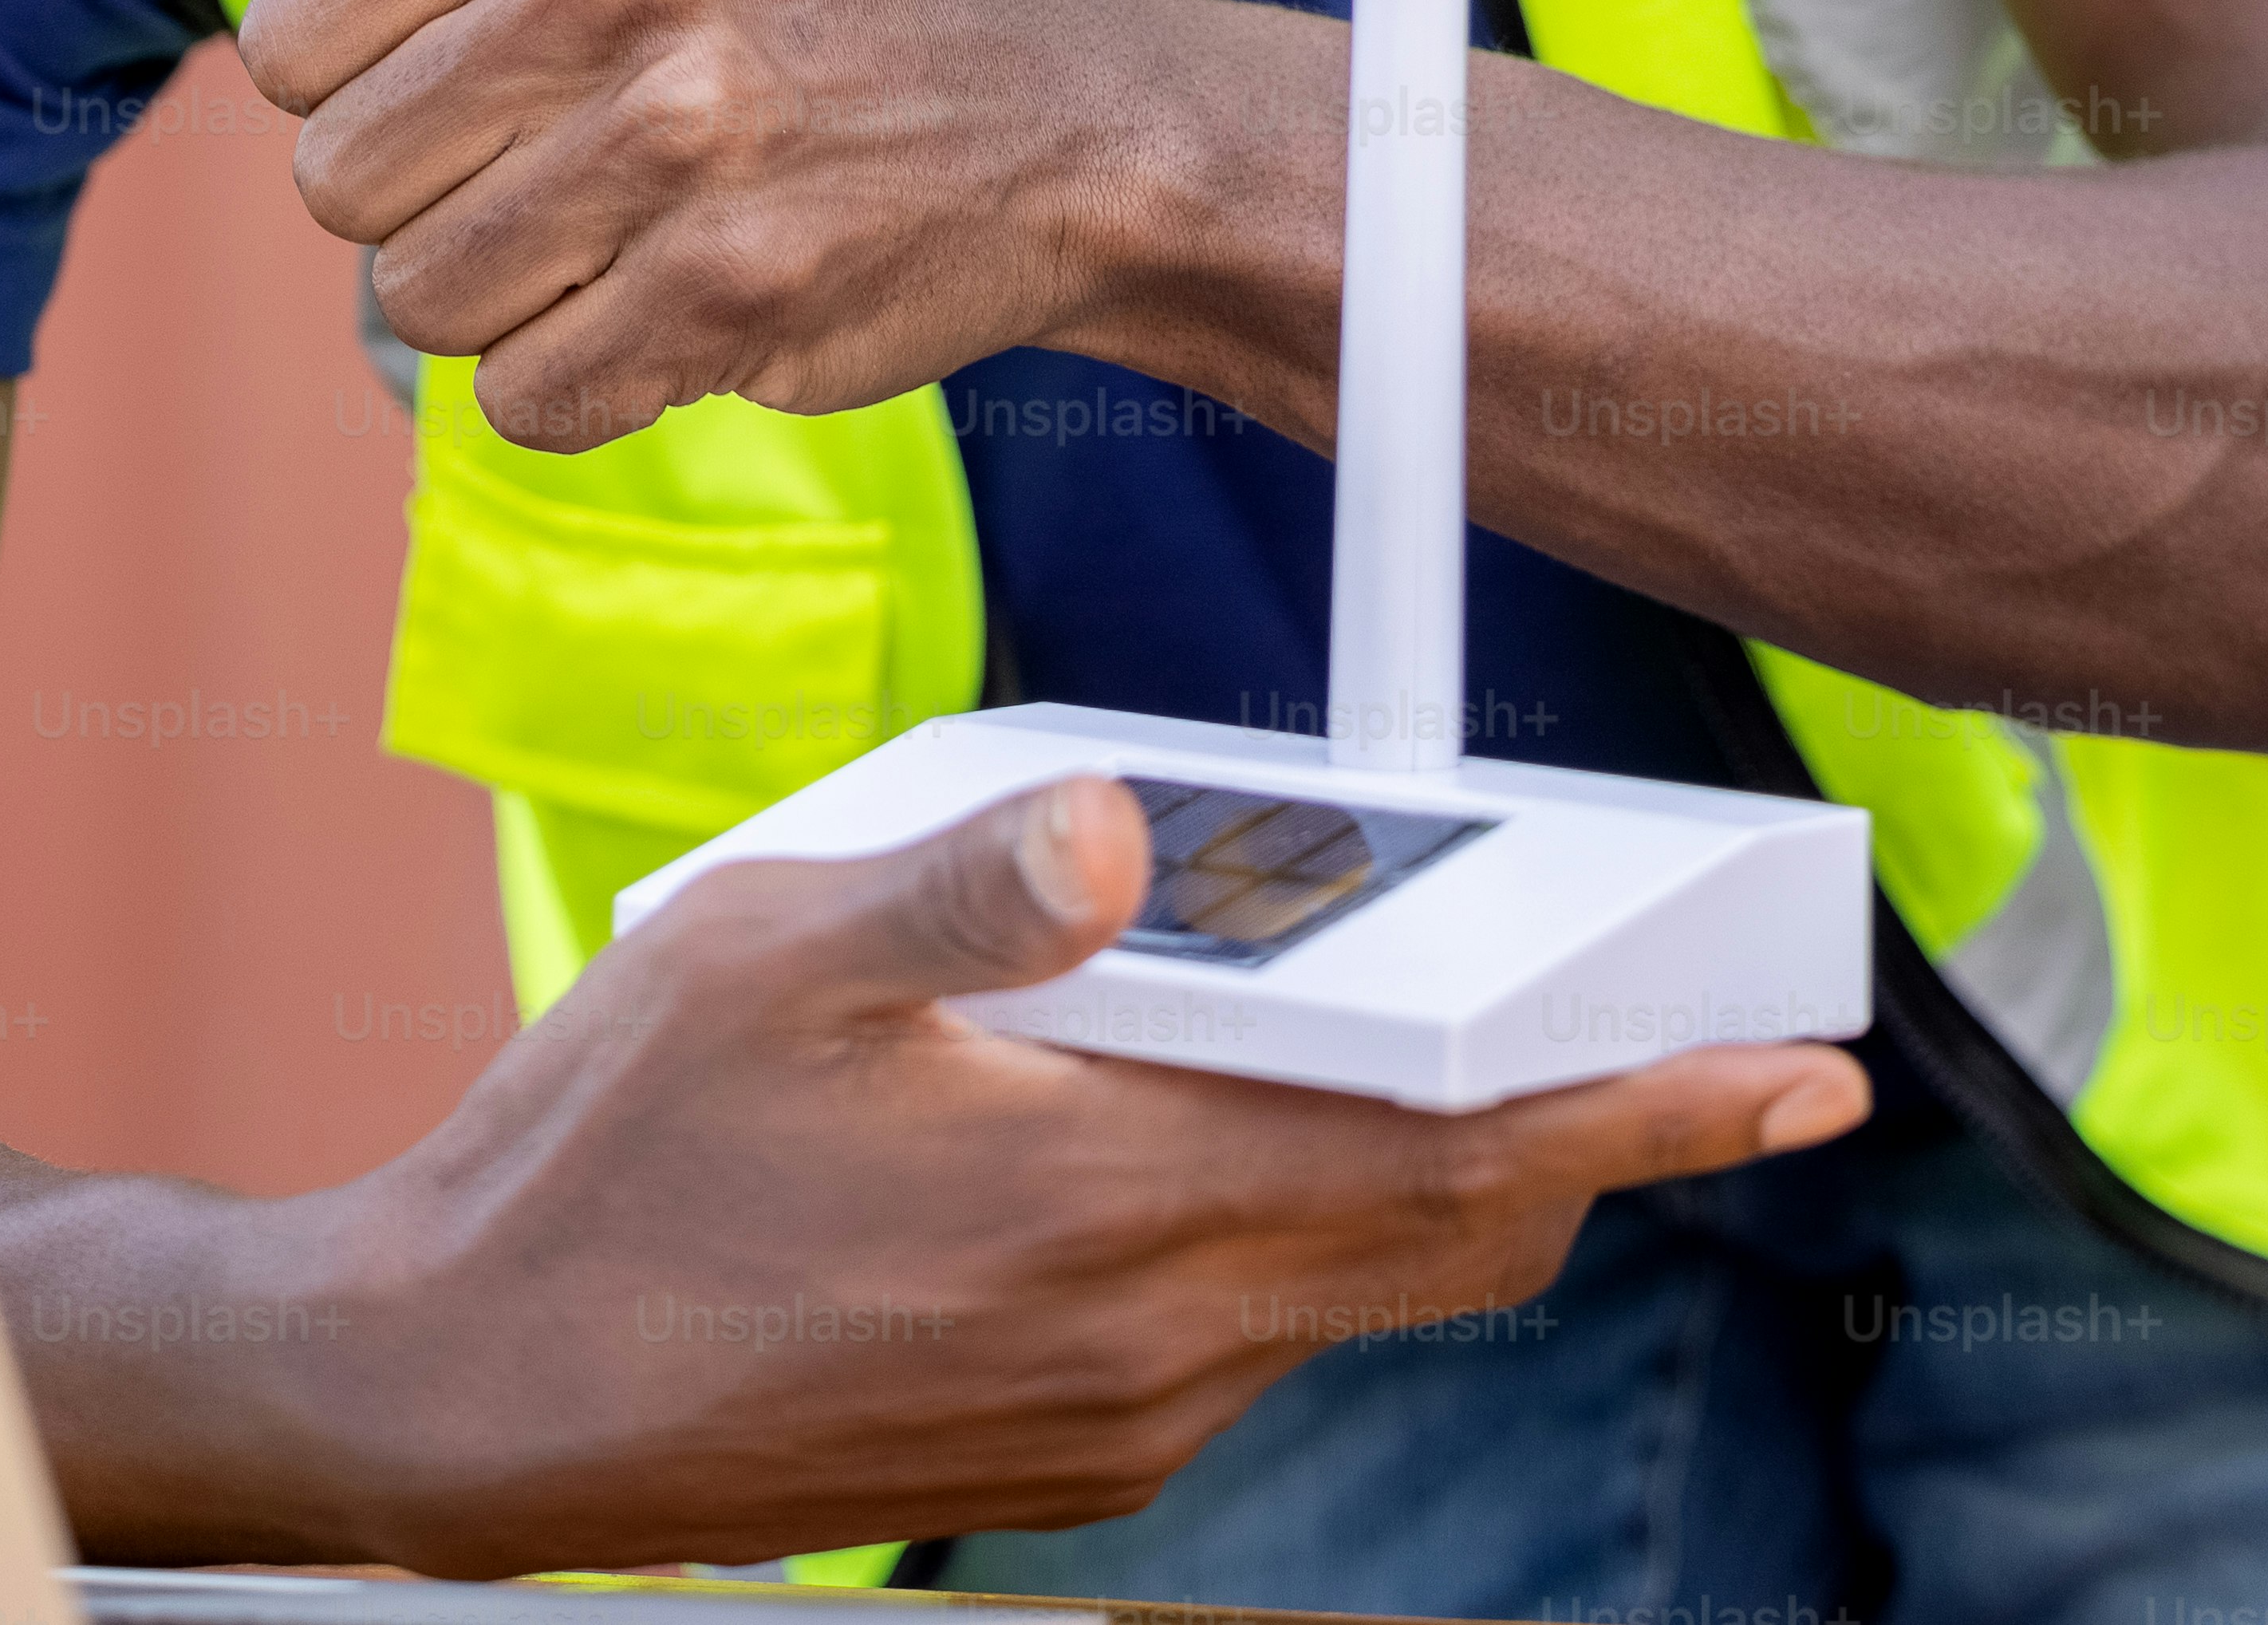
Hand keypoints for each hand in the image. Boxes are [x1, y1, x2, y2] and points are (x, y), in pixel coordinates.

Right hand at [141, 774, 1864, 1569]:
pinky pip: (1244, 1335)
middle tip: (1709, 1050)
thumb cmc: (609, 1161)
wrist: (464, 1400)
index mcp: (1117, 1205)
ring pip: (1354, 1287)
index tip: (1804, 1073)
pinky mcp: (1055, 1452)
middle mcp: (1150, 1341)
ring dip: (1430, 1179)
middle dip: (1604, 1143)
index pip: (1472, 1163)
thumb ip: (966, 889)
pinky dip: (1293, 1229)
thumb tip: (1111, 816)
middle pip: (1459, 1240)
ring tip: (1441, 1049)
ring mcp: (1108, 1419)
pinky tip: (1210, 1133)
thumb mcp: (764, 955)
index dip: (1657, 1114)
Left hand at [239, 0, 1251, 449]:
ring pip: (425, 304)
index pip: (291, 48)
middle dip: (442, 199)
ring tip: (639, 223)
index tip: (503, 58)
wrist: (1047, 115)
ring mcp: (684, 135)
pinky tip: (691, 295)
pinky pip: (532, 397)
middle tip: (582, 155)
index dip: (379, 81)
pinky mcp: (739, 283)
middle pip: (342, 189)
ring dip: (518, 296)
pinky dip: (596, 378)